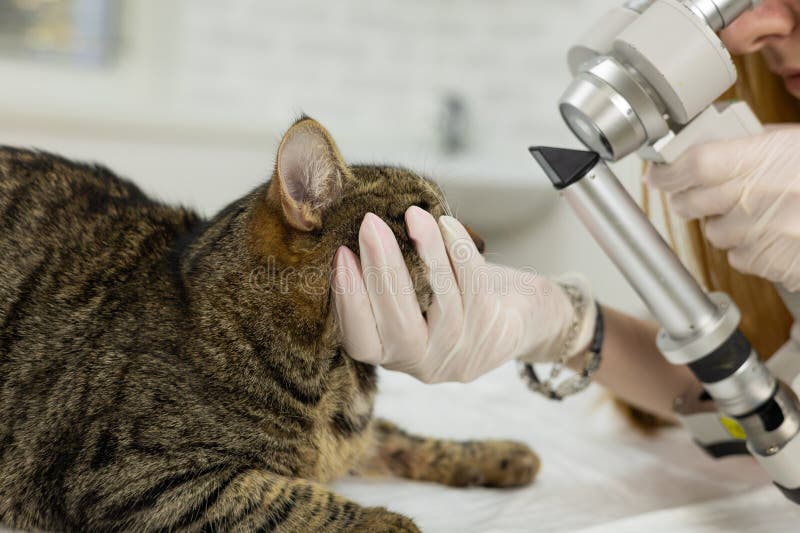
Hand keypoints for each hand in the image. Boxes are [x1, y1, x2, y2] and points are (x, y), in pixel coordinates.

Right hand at [331, 207, 596, 383]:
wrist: (514, 315)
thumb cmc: (448, 296)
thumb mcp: (411, 297)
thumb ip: (385, 280)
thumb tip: (358, 231)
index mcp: (389, 356)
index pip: (360, 340)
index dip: (348, 300)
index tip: (341, 254)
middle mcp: (423, 364)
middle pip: (399, 324)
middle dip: (383, 270)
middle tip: (370, 224)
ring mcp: (461, 353)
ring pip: (442, 302)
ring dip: (426, 252)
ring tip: (414, 214)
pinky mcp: (493, 334)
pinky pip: (475, 288)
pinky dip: (459, 252)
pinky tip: (446, 224)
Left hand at [646, 127, 799, 290]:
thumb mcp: (795, 141)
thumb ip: (755, 145)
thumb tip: (716, 147)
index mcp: (759, 159)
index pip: (691, 166)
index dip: (667, 172)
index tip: (658, 173)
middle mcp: (755, 198)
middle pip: (690, 203)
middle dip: (686, 198)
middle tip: (692, 193)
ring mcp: (763, 234)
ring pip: (713, 234)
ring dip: (722, 224)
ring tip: (754, 211)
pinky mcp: (774, 263)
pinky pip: (740, 258)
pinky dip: (748, 248)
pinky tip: (773, 233)